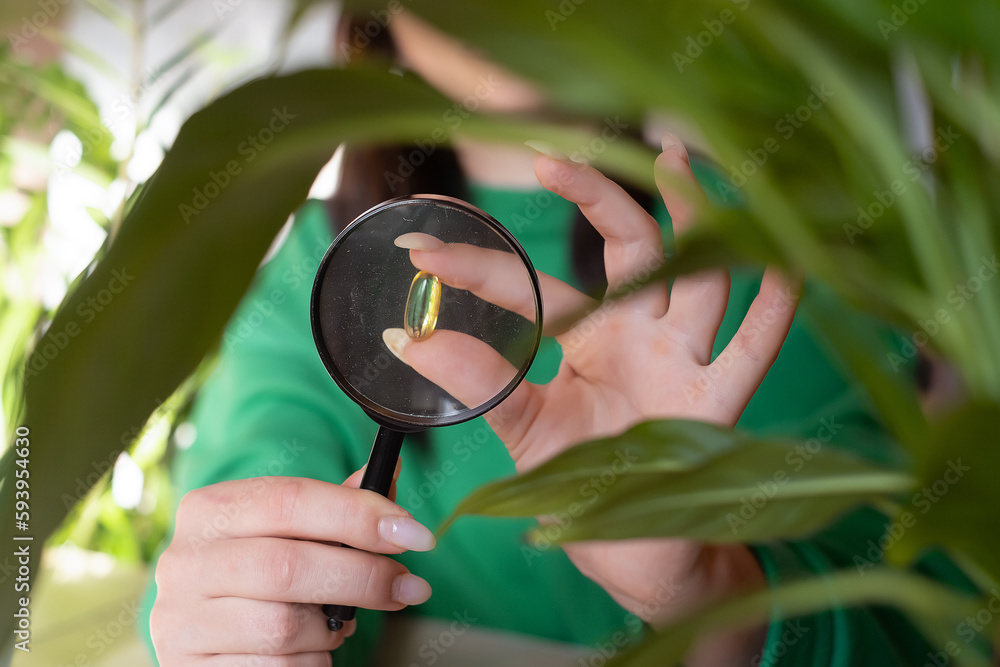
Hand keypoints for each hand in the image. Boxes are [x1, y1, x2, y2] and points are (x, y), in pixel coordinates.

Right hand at [149, 467, 434, 665]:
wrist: (205, 639)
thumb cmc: (258, 577)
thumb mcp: (289, 534)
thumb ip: (337, 506)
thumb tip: (389, 474)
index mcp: (211, 509)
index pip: (291, 499)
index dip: (360, 516)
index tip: (414, 535)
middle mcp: (185, 561)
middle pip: (288, 565)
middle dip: (363, 578)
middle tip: (408, 587)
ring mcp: (181, 620)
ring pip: (281, 627)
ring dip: (331, 630)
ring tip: (339, 624)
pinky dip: (310, 663)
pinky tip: (309, 652)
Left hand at [386, 133, 796, 662]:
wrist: (636, 555)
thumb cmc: (584, 485)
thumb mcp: (527, 433)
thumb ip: (483, 386)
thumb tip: (409, 337)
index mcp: (588, 340)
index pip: (533, 286)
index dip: (478, 268)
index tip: (418, 248)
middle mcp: (640, 336)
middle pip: (630, 249)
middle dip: (598, 198)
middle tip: (554, 158)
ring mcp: (683, 363)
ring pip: (698, 277)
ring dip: (695, 222)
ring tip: (681, 162)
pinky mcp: (718, 405)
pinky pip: (752, 351)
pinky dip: (772, 311)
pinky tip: (784, 265)